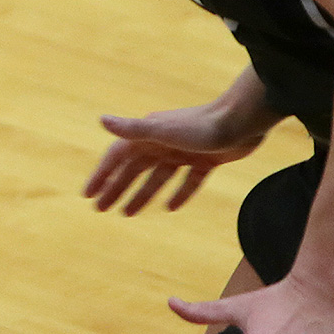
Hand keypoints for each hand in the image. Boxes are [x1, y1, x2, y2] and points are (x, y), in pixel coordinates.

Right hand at [83, 101, 266, 214]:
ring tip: (127, 214)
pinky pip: (187, 180)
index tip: (88, 194)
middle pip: (134, 170)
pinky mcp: (205, 159)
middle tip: (100, 210)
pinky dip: (179, 193)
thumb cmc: (202, 125)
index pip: (117, 157)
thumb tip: (101, 120)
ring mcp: (184, 152)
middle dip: (116, 189)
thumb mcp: (163, 130)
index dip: (102, 175)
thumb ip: (133, 128)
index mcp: (149, 135)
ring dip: (141, 194)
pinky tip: (172, 208)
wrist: (244, 119)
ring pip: (157, 177)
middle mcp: (163, 142)